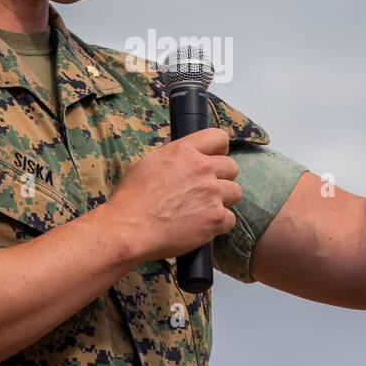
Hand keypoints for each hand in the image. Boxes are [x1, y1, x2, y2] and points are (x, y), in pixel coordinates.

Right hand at [98, 127, 241, 260]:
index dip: (219, 149)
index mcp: (184, 151)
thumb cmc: (131, 199)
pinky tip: (201, 227)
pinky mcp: (215, 218)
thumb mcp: (147, 164)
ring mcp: (211, 193)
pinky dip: (218, 224)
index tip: (215, 158)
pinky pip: (230, 219)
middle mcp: (202, 168)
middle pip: (231, 167)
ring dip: (223, 200)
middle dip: (222, 178)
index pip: (218, 137)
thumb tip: (177, 149)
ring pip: (235, 192)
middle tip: (206, 190)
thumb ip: (169, 155)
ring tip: (204, 210)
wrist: (129, 228)